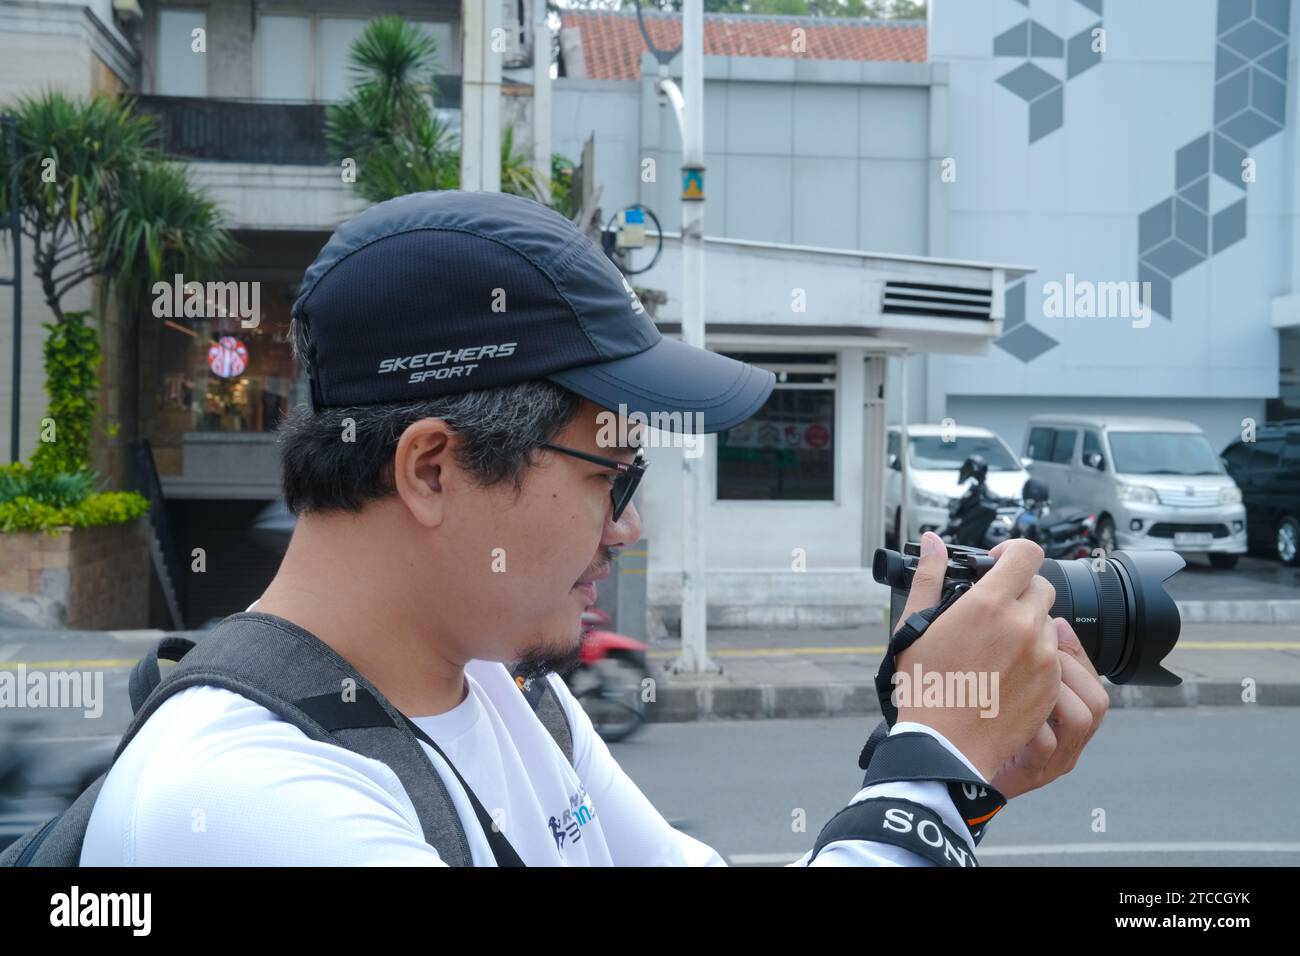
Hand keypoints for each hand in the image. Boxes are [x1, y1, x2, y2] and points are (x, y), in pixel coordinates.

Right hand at [892, 531, 1061, 782]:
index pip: (1027, 553)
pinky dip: (1034, 656)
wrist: (947, 744)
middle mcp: (1024, 624)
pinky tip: (1005, 673)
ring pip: (1047, 622)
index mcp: (989, 603)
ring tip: (996, 648)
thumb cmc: (925, 686)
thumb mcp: (914, 626)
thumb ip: (928, 577)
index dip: (1014, 552)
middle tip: (993, 610)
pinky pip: (1052, 656)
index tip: (998, 564)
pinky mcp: (1052, 684)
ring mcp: (1043, 655)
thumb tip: (933, 542)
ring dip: (1027, 625)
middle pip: (1040, 586)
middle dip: (1019, 590)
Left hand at [987, 617, 1109, 798]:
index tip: (1048, 626)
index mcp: (1064, 716)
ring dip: (1052, 691)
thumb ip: (1029, 654)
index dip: (1073, 649)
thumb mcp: (1006, 684)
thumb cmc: (976, 720)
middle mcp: (1067, 739)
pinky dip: (1029, 722)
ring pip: (1081, 718)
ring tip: (1018, 678)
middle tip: (1031, 651)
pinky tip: (1002, 709)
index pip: (1090, 678)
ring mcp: (1054, 759)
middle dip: (1064, 666)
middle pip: (1097, 698)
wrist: (950, 765)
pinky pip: (1046, 744)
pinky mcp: (1032, 772)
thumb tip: (1054, 621)